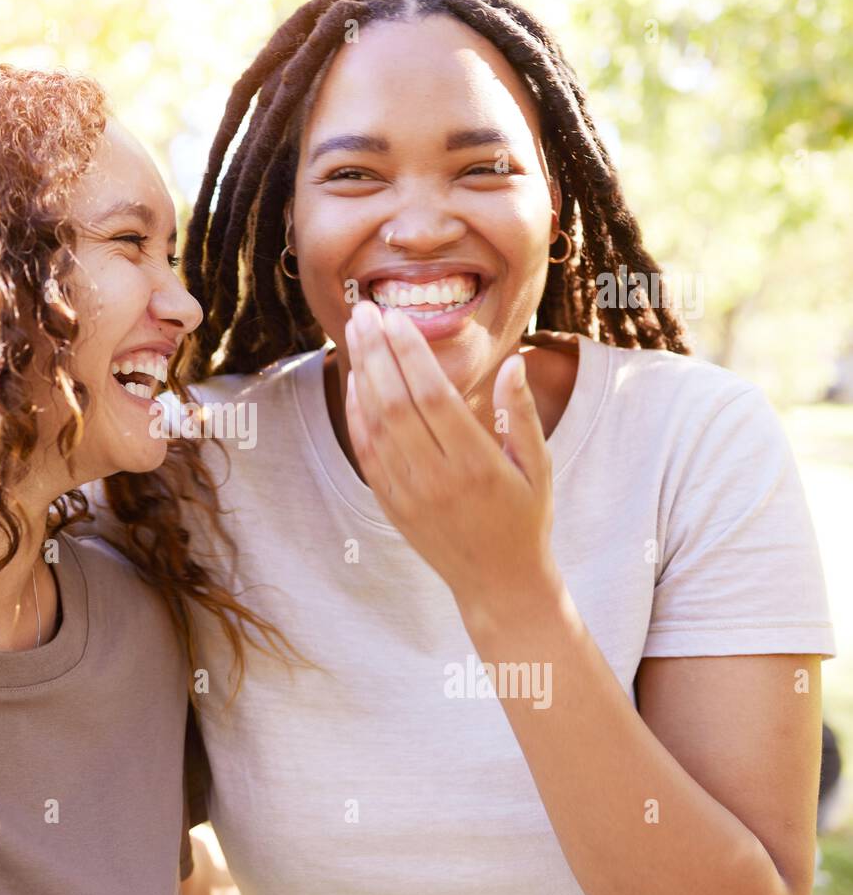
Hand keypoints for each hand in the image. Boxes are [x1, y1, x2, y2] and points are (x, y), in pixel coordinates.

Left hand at [342, 300, 561, 622]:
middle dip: (376, 351)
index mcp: (477, 464)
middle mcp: (436, 478)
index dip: (409, 353)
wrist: (499, 584)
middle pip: (394, 403)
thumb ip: (523, 415)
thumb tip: (515, 362)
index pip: (432, 396)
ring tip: (355, 333)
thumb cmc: (526, 517)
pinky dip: (356, 414)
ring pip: (374, 424)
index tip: (395, 317)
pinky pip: (366, 452)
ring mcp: (408, 494)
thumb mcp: (539, 467)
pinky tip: (355, 381)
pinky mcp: (391, 504)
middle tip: (363, 310)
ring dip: (361, 374)